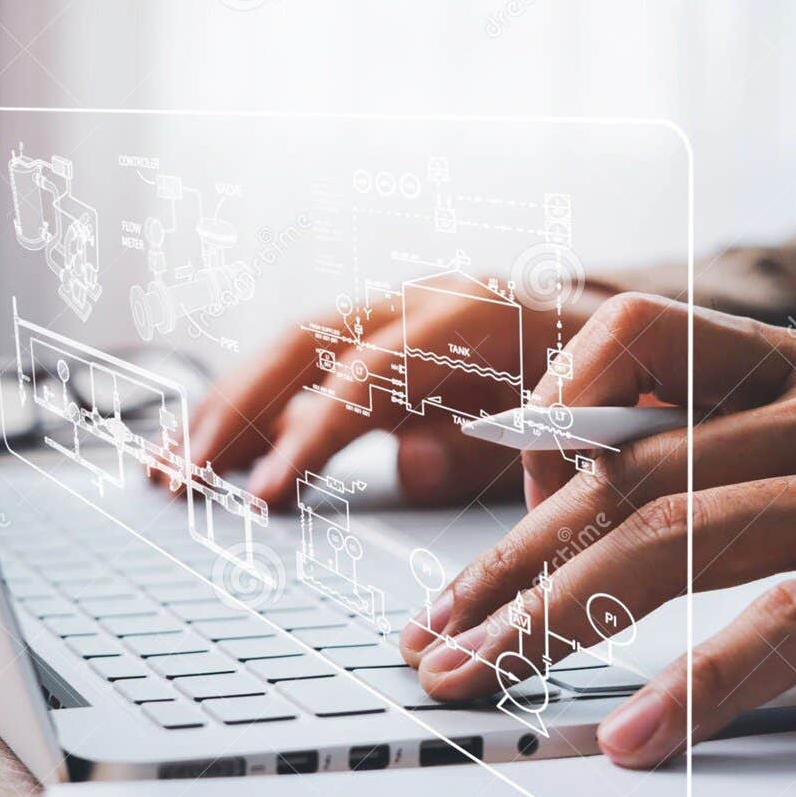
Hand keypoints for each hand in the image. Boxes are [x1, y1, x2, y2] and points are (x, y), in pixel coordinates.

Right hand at [187, 279, 608, 506]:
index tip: (269, 495)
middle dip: (235, 413)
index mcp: (475, 314)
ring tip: (165, 473)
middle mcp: (423, 302)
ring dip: (223, 413)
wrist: (630, 331)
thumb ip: (505, 444)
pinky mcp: (380, 347)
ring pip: (288, 355)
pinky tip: (206, 455)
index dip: (315, 434)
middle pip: (306, 345)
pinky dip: (252, 416)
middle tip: (181, 481)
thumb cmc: (612, 381)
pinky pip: (302, 375)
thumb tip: (413, 465)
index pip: (372, 370)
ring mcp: (396, 319)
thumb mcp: (582, 413)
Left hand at [398, 293, 795, 766]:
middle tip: (434, 633)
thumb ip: (728, 451)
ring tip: (483, 678)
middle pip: (622, 472)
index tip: (471, 485)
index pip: (631, 340)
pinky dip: (699, 687)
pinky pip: (784, 628)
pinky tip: (640, 737)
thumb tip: (589, 511)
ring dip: (558, 617)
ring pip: (675, 537)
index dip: (536, 409)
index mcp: (794, 365)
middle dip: (508, 560)